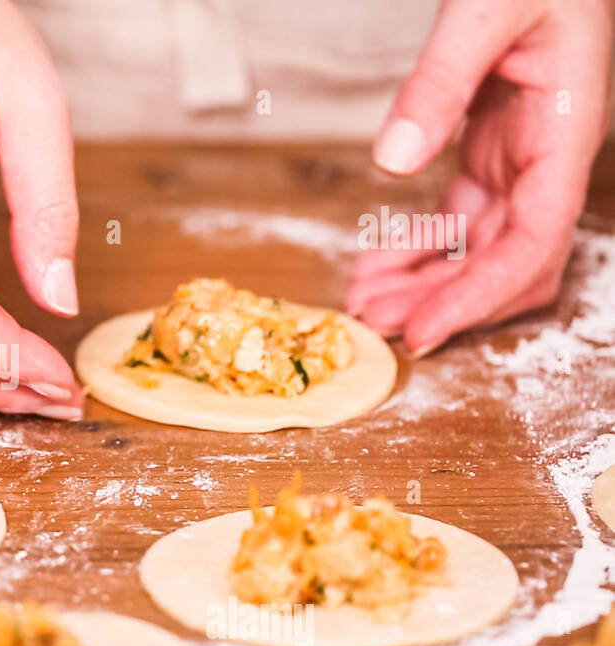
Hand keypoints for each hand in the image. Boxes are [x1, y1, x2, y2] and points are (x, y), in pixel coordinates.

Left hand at [347, 0, 612, 355]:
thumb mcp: (485, 9)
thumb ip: (440, 83)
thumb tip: (392, 161)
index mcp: (564, 136)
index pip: (532, 245)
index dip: (478, 296)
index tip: (423, 330)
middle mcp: (547, 160)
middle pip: (505, 263)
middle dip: (442, 302)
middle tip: (372, 324)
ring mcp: (520, 161)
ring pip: (477, 249)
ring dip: (422, 282)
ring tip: (363, 302)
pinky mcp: (490, 153)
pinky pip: (457, 220)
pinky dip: (417, 247)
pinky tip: (376, 263)